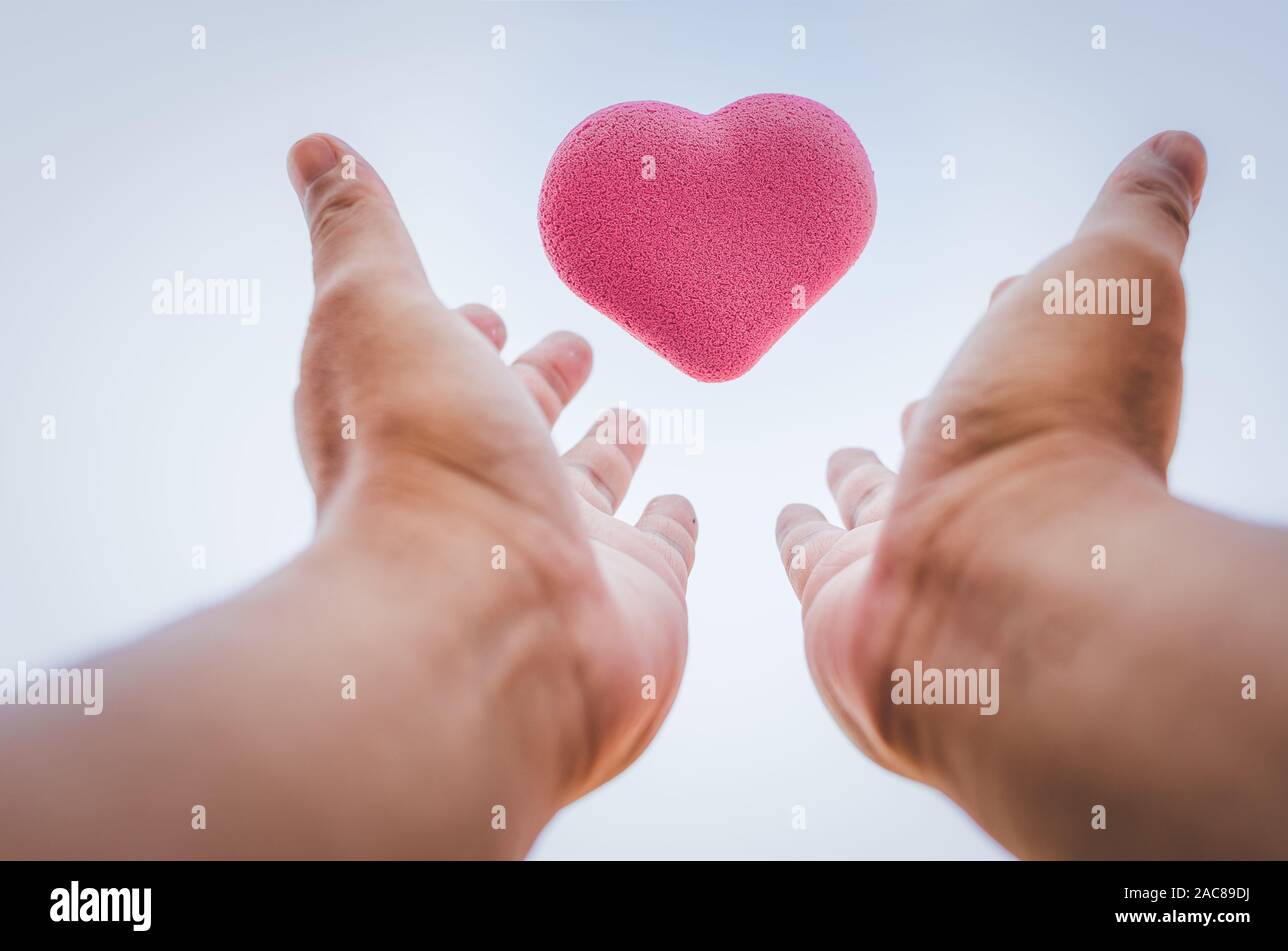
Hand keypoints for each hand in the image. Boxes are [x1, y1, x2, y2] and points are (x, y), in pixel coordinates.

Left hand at [288, 134, 697, 845]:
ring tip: (630, 418)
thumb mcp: (377, 308)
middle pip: (519, 425)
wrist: (487, 625)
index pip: (446, 366)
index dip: (462, 332)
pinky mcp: (638, 597)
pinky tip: (683, 508)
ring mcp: (564, 550)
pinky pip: (661, 552)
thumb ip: (359, 231)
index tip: (480, 306)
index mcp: (423, 426)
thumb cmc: (422, 466)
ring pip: (591, 490)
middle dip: (542, 381)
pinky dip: (672, 530)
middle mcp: (488, 493)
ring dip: (608, 453)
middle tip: (571, 346)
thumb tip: (314, 149)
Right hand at [778, 132, 1287, 857]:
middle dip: (930, 420)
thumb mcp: (1111, 281)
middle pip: (950, 448)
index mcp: (1049, 421)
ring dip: (861, 484)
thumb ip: (1137, 214)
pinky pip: (813, 562)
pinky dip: (802, 540)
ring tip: (837, 459)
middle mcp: (986, 498)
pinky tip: (787, 522)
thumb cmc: (1060, 434)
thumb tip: (1179, 148)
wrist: (997, 590)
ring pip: (879, 510)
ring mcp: (914, 556)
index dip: (1016, 324)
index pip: (1027, 362)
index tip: (1003, 289)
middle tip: (911, 401)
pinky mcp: (844, 604)